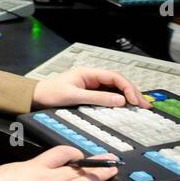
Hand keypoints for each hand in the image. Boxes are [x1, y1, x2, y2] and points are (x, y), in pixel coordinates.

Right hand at [0, 146, 115, 180]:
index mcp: (37, 166)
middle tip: (109, 162)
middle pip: (79, 170)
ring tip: (108, 176)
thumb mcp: (12, 169)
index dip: (74, 153)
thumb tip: (32, 175)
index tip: (79, 155)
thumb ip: (27, 172)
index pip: (63, 153)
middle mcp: (49, 180)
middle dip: (96, 165)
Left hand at [32, 68, 148, 108]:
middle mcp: (92, 77)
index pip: (115, 77)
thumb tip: (119, 100)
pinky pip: (108, 95)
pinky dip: (118, 100)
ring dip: (128, 97)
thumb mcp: (73, 96)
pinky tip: (126, 107)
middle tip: (145, 105)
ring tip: (140, 107)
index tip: (135, 100)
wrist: (34, 98)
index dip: (128, 88)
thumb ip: (96, 98)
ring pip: (115, 88)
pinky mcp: (89, 93)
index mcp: (88, 73)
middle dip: (133, 92)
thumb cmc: (49, 93)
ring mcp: (91, 85)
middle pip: (118, 82)